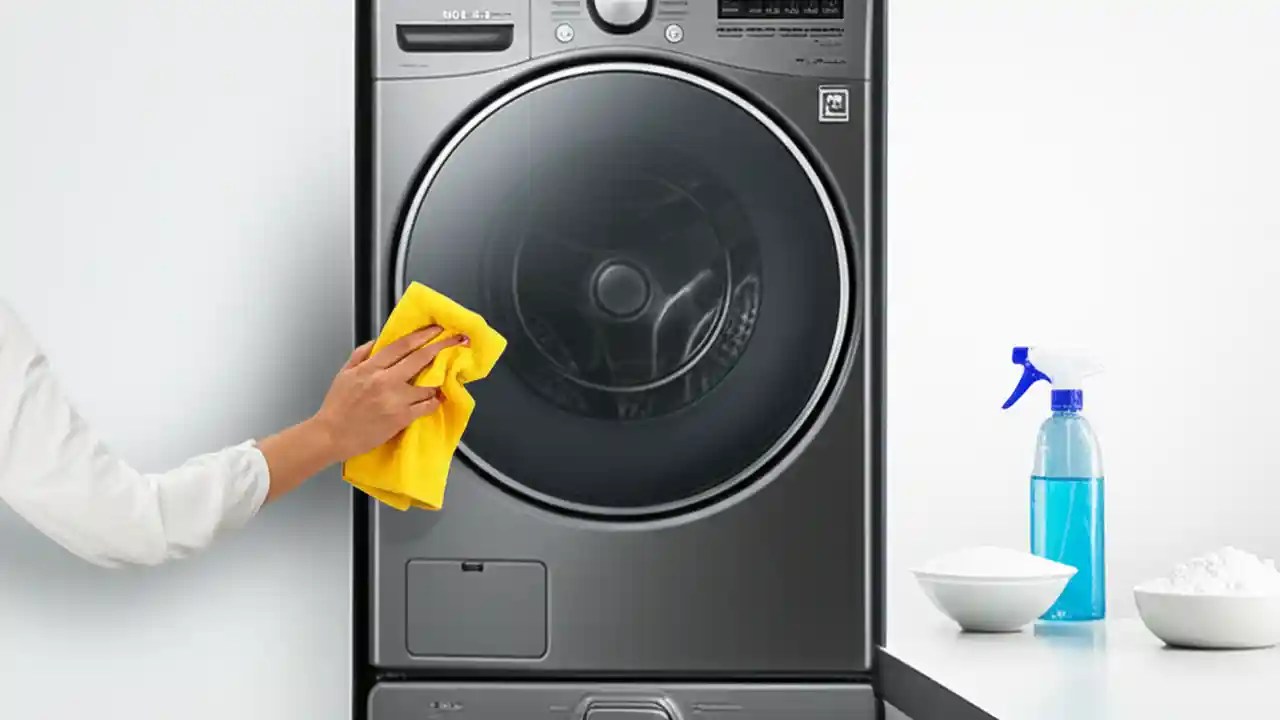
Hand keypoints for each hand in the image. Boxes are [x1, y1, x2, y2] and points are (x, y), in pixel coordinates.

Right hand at [257, 326, 467, 502]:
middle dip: (441, 346)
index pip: (402, 345)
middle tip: (455, 341)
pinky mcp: (402, 418)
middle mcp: (385, 381)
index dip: (422, 335)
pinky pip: (427, 405)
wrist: (331, 435)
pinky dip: (434, 400)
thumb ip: (362, 354)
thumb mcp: (344, 373)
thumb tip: (379, 342)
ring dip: (439, 379)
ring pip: (428, 384)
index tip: (435, 330)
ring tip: (445, 376)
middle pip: (420, 359)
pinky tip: (436, 398)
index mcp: (371, 368)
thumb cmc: (337, 406)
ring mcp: (395, 400)